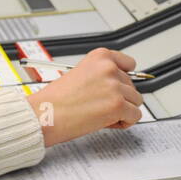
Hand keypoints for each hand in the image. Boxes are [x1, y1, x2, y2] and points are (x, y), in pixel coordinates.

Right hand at [26, 49, 142, 147]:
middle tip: (99, 106)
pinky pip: (135, 116)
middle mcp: (109, 68)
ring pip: (136, 101)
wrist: (44, 114)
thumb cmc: (56, 100)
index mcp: (99, 57)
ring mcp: (115, 86)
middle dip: (119, 98)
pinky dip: (124, 122)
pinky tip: (107, 122)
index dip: (122, 80)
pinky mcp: (118, 105)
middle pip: (132, 86)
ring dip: (123, 110)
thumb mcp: (80, 74)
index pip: (129, 64)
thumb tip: (119, 86)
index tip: (117, 87)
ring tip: (101, 114)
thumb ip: (101, 76)